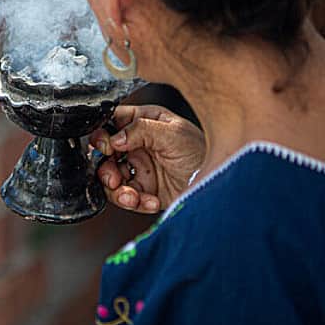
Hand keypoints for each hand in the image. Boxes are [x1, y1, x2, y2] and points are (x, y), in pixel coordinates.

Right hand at [88, 104, 204, 213]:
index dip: (104, 135)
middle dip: (106, 168)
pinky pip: (128, 198)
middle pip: (106, 154)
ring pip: (113, 179)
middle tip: (114, 178)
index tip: (106, 147)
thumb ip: (141, 130)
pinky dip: (135, 202)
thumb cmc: (203, 152)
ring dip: (117, 190)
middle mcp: (140, 144)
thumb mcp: (173, 134)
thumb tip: (114, 138)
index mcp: (146, 122)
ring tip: (131, 196)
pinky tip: (151, 201)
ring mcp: (142, 168)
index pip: (113, 123)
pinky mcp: (146, 191)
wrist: (220, 185)